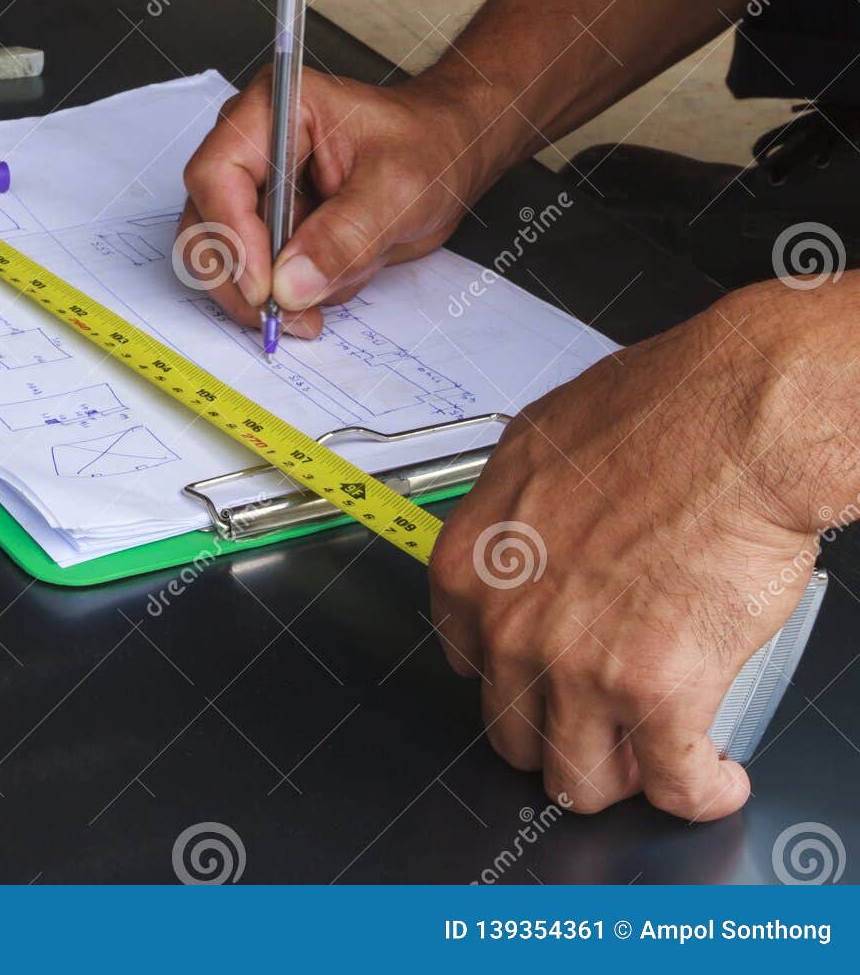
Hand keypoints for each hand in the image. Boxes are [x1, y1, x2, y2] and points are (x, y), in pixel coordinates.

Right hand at [175, 66, 497, 335]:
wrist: (450, 156)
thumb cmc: (429, 146)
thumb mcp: (398, 189)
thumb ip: (345, 236)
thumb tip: (291, 286)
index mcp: (273, 111)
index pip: (217, 174)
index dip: (232, 235)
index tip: (265, 286)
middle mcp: (250, 147)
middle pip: (204, 221)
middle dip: (239, 278)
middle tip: (280, 315)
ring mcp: (254, 190)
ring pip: (219, 257)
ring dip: (260, 295)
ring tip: (312, 311)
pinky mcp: (267, 227)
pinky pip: (251, 275)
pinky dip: (283, 298)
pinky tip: (327, 289)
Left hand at [429, 285, 823, 819]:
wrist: (738, 423)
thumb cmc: (656, 414)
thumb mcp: (536, 447)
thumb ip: (514, 512)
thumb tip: (523, 536)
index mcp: (471, 569)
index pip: (467, 662)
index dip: (513, 676)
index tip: (544, 678)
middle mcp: (508, 629)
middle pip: (515, 729)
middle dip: (560, 733)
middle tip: (602, 722)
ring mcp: (577, 670)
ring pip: (578, 777)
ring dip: (620, 773)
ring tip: (655, 757)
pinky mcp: (656, 697)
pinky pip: (671, 784)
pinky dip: (698, 792)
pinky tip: (716, 778)